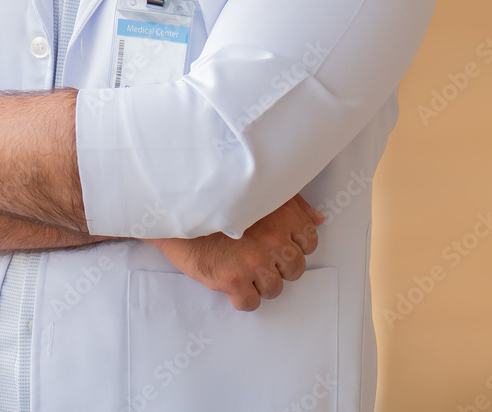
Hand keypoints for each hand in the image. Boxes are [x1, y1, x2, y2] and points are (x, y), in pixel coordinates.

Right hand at [147, 194, 323, 310]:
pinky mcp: (232, 279)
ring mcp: (254, 261)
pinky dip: (240, 296)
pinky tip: (229, 277)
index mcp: (282, 215)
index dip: (292, 244)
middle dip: (277, 265)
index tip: (275, 243)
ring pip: (274, 288)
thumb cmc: (213, 195)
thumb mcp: (258, 189)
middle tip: (255, 254)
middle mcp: (273, 239)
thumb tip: (317, 221)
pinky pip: (250, 303)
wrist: (173, 206)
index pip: (309, 242)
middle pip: (294, 269)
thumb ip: (293, 204)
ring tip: (238, 263)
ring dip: (258, 281)